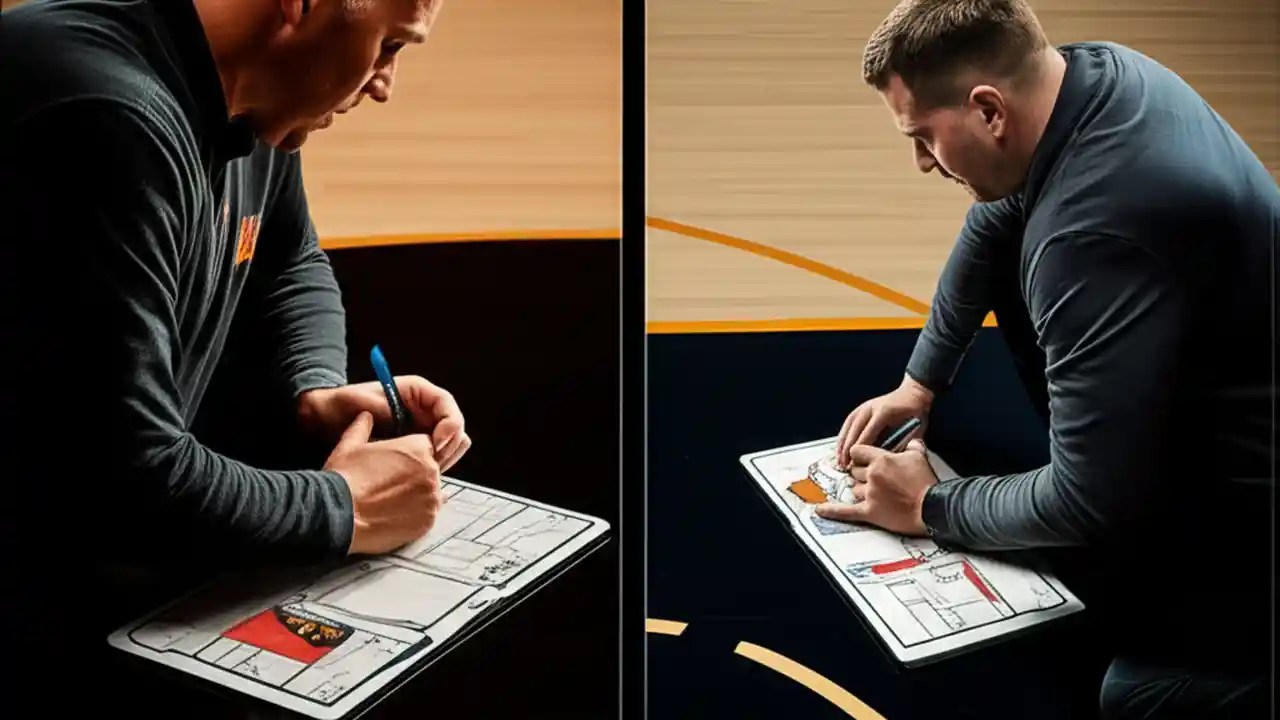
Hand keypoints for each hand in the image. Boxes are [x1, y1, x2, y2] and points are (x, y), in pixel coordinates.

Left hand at [299, 376, 470, 471]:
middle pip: (455, 429)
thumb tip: (409, 422)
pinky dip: (432, 469)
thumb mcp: (363, 402)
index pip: (447, 406)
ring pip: (450, 447)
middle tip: (433, 462)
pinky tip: (417, 478)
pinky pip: (435, 460)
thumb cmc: (343, 404)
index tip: (437, 442)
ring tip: (422, 471)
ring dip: (443, 459)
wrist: (326, 418)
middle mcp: (425, 411)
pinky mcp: (416, 449)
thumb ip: (387, 410)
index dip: (450, 425)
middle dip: (448, 446)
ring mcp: (423, 431)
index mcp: (418, 393)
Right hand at [323, 412, 442, 554]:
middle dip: (416, 475)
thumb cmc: (344, 479)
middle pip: (432, 470)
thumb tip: (365, 417)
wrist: (338, 516)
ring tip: (391, 501)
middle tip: (392, 484)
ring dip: (418, 495)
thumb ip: (362, 428)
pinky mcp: (428, 521)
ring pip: (432, 493)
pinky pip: (428, 515)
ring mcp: (432, 498)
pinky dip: (416, 515)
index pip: (428, 446)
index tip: (397, 464)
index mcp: (418, 448)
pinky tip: (396, 514)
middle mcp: (431, 472)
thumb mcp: (349, 446)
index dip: (411, 455)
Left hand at [815, 439, 937, 535]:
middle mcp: (872, 475)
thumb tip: (912, 440)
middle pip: (854, 471)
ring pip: (854, 489)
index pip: (857, 451)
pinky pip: (846, 511)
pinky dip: (832, 511)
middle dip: (862, 474)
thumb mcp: (920, 457)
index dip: (859, 455)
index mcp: (881, 459)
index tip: (863, 458)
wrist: (933, 507)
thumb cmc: (926, 482)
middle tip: (876, 479)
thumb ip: (912, 446)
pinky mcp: (869, 512)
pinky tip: (819, 510)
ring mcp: (869, 494)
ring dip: (862, 490)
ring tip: (877, 493)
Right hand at [835, 374, 932, 469]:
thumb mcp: (915, 429)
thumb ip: (903, 444)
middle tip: (845, 466)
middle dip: (848, 450)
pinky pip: (847, 424)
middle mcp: (870, 408)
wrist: (912, 393)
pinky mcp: (860, 409)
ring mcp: (863, 407)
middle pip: (854, 431)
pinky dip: (842, 437)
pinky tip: (840, 448)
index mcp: (884, 412)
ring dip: (842, 445)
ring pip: (848, 428)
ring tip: (839, 460)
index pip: (868, 434)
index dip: (861, 450)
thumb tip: (890, 462)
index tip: (856, 464)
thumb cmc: (915, 413)